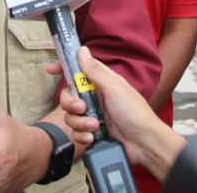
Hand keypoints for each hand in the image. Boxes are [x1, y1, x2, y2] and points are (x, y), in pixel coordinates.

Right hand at [50, 46, 183, 179]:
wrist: (144, 144)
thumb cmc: (136, 113)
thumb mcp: (115, 88)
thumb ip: (96, 71)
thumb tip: (83, 51)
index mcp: (101, 84)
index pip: (78, 72)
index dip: (63, 69)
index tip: (51, 70)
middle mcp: (95, 99)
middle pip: (68, 96)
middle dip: (71, 104)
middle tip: (82, 107)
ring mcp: (93, 116)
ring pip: (70, 116)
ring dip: (80, 123)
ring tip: (95, 127)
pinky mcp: (92, 133)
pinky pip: (76, 133)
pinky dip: (83, 136)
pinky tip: (93, 138)